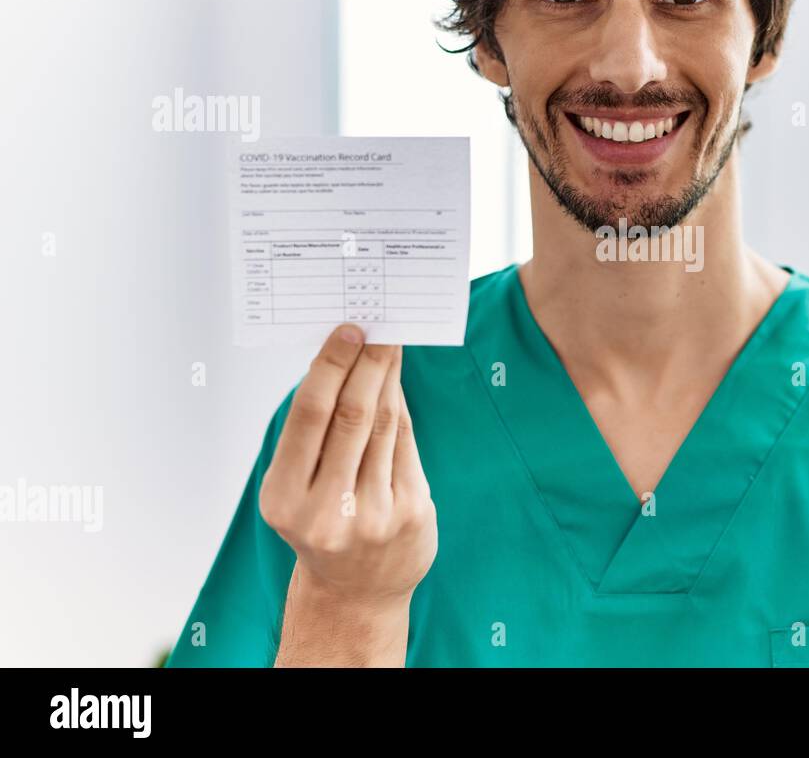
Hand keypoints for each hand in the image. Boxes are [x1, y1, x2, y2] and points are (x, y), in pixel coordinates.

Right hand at [259, 325, 437, 608]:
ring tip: (390, 348)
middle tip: (378, 328)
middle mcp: (326, 510)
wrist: (355, 594)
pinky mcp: (410, 514)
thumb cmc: (322, 526)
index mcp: (284, 499)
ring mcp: (373, 514)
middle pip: (353, 416)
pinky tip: (397, 387)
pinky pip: (406, 445)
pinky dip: (401, 409)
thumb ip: (314, 434)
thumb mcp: (298, 490)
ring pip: (385, 426)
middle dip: (367, 364)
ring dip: (389, 379)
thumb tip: (341, 360)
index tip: (349, 331)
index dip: (332, 367)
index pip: (310, 417)